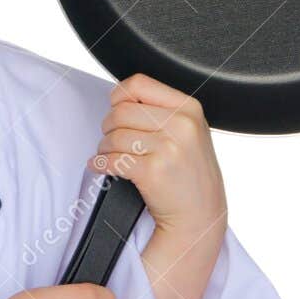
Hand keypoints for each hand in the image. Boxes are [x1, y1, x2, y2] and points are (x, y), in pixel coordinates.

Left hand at [88, 72, 226, 244]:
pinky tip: (101, 167)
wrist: (200, 215)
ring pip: (114, 136)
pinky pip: (111, 160)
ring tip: (110, 156)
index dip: (119, 96)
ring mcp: (168, 148)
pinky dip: (99, 164)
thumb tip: (120, 98)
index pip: (139, 84)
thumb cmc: (191, 174)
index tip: (115, 108)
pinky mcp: (152, 171)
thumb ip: (163, 111)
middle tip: (111, 140)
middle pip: (121, 111)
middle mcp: (181, 124)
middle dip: (108, 127)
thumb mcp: (190, 131)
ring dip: (104, 148)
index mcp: (189, 108)